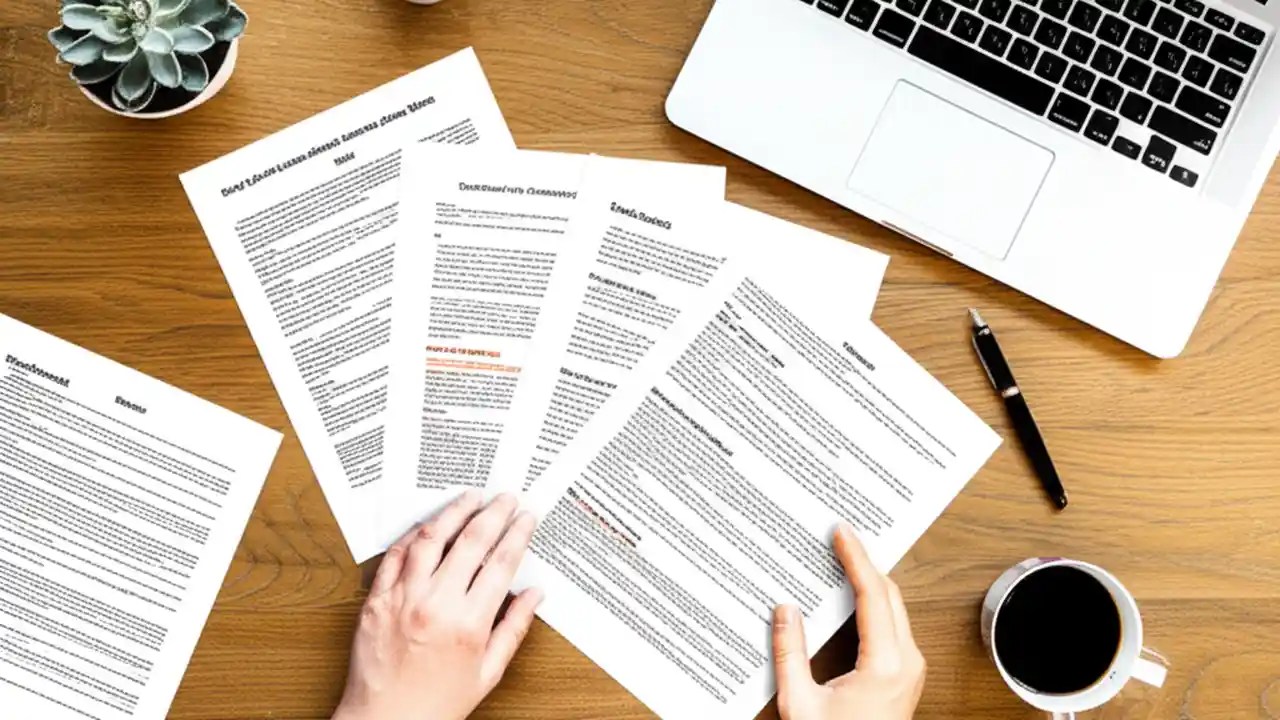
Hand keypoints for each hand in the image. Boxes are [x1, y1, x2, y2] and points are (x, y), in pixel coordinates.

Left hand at [333, 491, 542, 719]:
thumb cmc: (436, 705)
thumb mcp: (488, 672)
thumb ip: (514, 628)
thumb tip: (534, 595)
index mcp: (469, 624)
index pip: (501, 563)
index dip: (518, 533)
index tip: (526, 518)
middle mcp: (436, 605)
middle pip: (471, 541)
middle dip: (493, 513)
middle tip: (505, 498)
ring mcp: (403, 599)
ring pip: (431, 538)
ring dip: (453, 512)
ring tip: (469, 498)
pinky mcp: (376, 601)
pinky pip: (396, 556)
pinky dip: (414, 535)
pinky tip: (428, 526)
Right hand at [771, 522, 925, 719]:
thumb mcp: (800, 704)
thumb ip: (789, 653)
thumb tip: (785, 611)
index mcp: (886, 665)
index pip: (873, 594)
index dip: (856, 557)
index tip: (842, 532)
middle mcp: (907, 663)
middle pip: (890, 595)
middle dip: (864, 562)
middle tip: (839, 538)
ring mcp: (911, 669)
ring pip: (894, 608)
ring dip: (870, 583)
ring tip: (843, 560)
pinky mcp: (905, 675)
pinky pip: (893, 626)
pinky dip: (873, 604)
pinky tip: (852, 596)